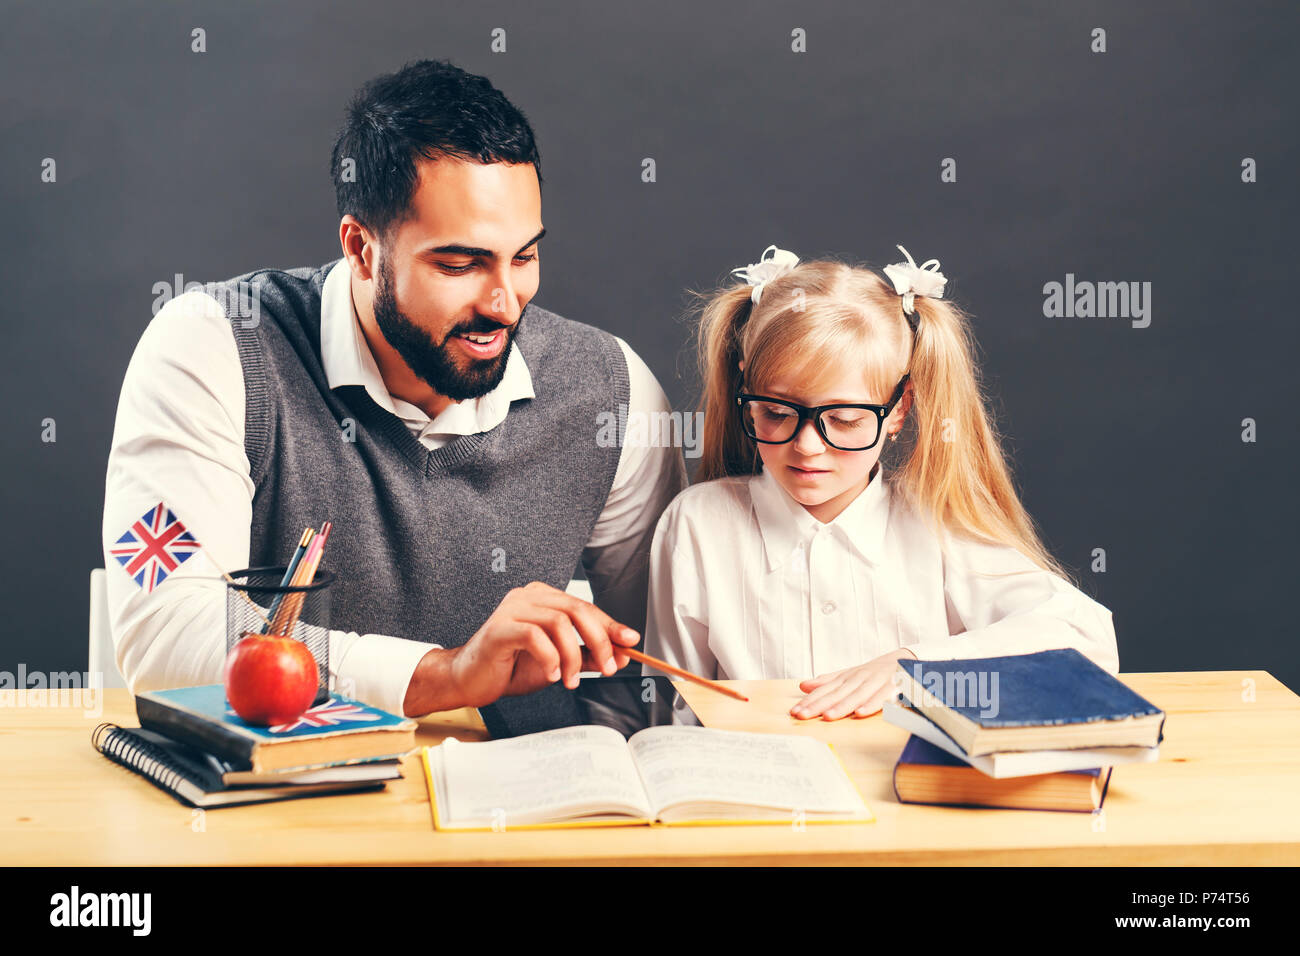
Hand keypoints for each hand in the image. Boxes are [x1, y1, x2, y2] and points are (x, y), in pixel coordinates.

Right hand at [446, 582, 638, 708]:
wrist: (469, 680)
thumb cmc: (509, 667)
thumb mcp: (558, 663)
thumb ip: (586, 656)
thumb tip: (620, 655)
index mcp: (543, 599)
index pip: (585, 607)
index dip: (611, 625)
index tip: (630, 642)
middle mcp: (528, 597)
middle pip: (576, 609)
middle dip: (599, 640)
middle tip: (608, 667)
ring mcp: (512, 609)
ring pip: (559, 623)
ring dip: (572, 656)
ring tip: (570, 680)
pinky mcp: (499, 628)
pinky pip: (535, 636)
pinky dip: (550, 658)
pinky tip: (551, 674)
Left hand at [790, 647, 917, 720]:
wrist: (908, 660)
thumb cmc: (874, 672)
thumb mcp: (850, 675)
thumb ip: (828, 681)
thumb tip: (803, 686)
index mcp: (847, 678)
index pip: (825, 690)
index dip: (810, 701)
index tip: (795, 712)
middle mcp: (859, 678)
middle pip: (837, 693)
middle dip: (819, 705)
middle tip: (802, 715)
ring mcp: (876, 682)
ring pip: (857, 695)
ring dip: (843, 706)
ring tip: (828, 716)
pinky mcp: (894, 686)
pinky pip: (883, 697)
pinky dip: (872, 704)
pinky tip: (861, 713)